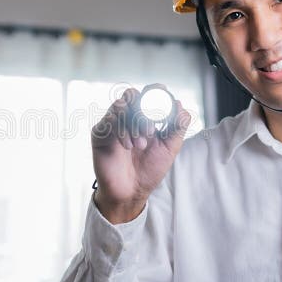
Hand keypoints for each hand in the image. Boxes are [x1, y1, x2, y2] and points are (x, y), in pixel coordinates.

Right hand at [91, 85, 191, 223]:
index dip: (154, 90)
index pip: (146, 95)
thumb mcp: (169, 149)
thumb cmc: (150, 170)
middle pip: (131, 96)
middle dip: (143, 111)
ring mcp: (112, 124)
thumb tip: (181, 105)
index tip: (163, 91)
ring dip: (132, 123)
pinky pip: (108, 120)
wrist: (131, 192)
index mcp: (144, 118)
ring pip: (119, 106)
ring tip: (140, 145)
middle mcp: (127, 118)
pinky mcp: (100, 133)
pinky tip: (127, 146)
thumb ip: (177, 127)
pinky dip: (121, 131)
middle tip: (150, 132)